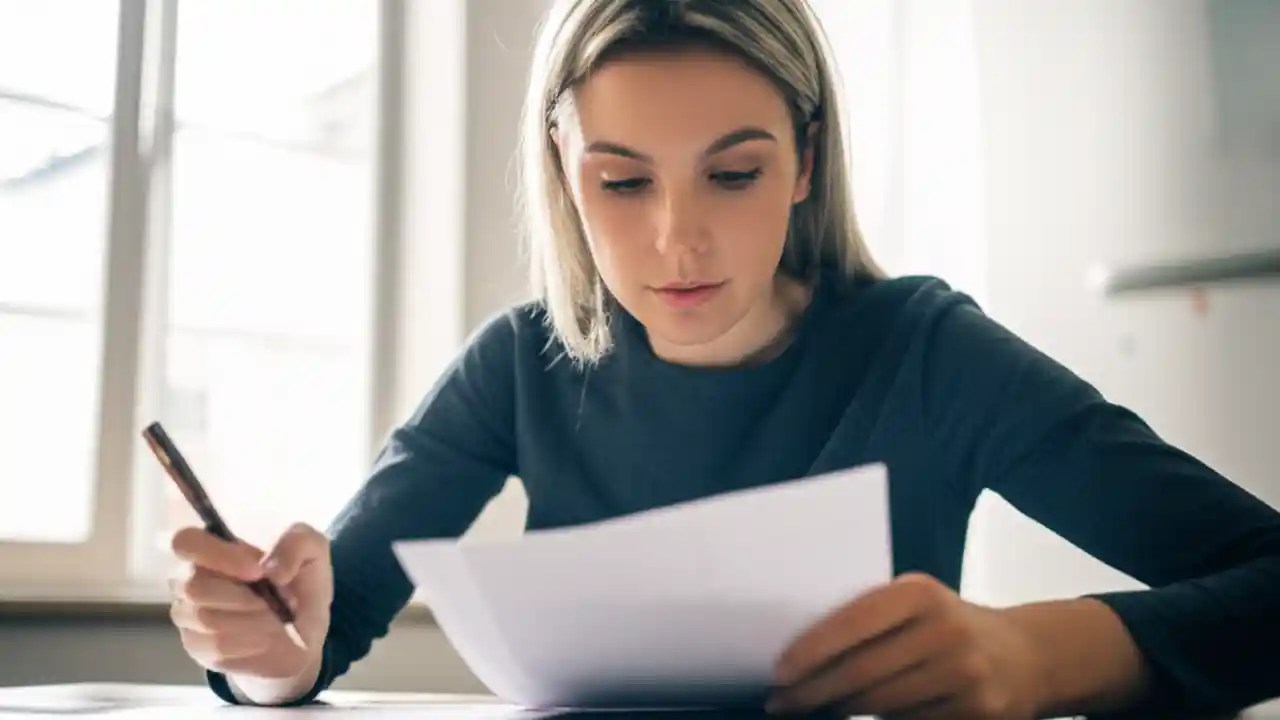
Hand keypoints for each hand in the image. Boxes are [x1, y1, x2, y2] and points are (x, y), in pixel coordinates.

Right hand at [168, 522, 333, 702]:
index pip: (186, 542)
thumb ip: (298, 544)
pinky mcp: (197, 648)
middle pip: (195, 588)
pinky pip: (217, 646)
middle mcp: (191, 580)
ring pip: (208, 619)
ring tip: (275, 620)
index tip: (257, 570)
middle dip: (246, 598)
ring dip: (253, 621)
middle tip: (277, 602)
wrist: (304, 634)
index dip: (217, 555)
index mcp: (214, 549)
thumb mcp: (314, 552)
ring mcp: (189, 617)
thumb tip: (272, 569)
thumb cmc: (301, 585)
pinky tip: (266, 639)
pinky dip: (251, 643)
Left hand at [768, 573, 1044, 718]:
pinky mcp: (978, 712)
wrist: (1027, 655)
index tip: (778, 672)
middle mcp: (945, 629)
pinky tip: (857, 719)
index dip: (810, 651)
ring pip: (881, 705)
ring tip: (812, 710)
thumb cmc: (947, 626)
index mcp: (920, 593)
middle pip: (861, 672)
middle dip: (813, 691)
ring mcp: (964, 673)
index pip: (852, 622)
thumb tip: (801, 656)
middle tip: (781, 702)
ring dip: (839, 711)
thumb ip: (869, 620)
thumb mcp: (915, 605)